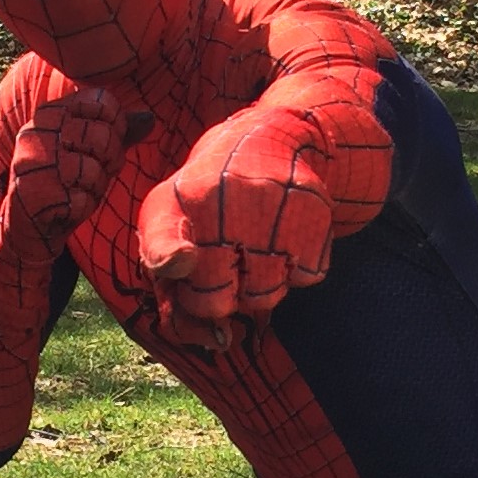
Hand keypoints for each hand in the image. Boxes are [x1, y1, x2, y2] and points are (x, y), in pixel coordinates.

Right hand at [2, 86, 144, 252]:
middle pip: (102, 134)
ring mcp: (33, 162)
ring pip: (93, 167)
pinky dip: (84, 204)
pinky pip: (81, 197)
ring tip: (78, 188)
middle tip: (92, 171)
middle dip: (109, 158)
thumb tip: (150, 118)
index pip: (102, 101)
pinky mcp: (35, 192)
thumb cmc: (67, 181)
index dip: (116, 125)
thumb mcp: (93, 152)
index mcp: (50, 112)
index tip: (102, 145)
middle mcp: (36, 132)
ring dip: (96, 184)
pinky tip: (68, 205)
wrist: (32, 224)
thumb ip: (119, 132)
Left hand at [135, 100, 388, 350]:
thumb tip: (219, 340)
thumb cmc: (207, 199)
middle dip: (219, 297)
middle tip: (224, 264)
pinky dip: (297, 269)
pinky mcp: (312, 211)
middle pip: (217, 300)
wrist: (271, 137)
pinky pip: (305, 278)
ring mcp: (271, 206)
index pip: (165, 245)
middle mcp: (222, 200)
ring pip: (265, 296)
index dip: (171, 259)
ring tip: (254, 247)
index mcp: (177, 203)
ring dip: (260, 287)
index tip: (182, 262)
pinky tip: (285, 237)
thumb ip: (170, 289)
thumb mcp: (169, 224)